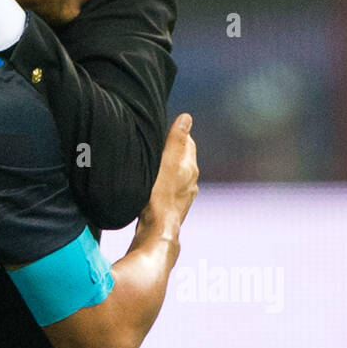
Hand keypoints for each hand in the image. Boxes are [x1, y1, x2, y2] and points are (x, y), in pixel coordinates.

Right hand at [140, 113, 198, 235]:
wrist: (158, 230)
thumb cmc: (161, 196)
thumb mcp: (167, 162)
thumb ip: (176, 140)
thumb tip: (186, 118)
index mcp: (190, 167)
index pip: (188, 142)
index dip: (177, 134)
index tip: (165, 128)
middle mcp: (191, 182)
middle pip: (184, 159)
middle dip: (174, 150)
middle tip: (159, 142)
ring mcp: (184, 196)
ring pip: (178, 174)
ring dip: (169, 167)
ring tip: (155, 163)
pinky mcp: (174, 207)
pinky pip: (171, 188)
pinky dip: (165, 182)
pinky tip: (155, 185)